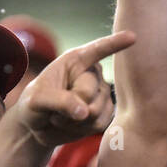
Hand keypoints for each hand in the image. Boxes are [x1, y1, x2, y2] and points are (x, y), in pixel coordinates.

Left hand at [15, 31, 132, 148]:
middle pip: (89, 92)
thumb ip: (59, 101)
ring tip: (60, 115)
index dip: (115, 43)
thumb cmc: (33, 105)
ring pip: (96, 111)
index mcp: (76, 60)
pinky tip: (71, 124)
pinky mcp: (105, 114)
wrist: (38, 126)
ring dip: (73, 120)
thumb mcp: (36, 100)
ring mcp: (101, 94)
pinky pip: (99, 124)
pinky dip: (81, 129)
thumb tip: (85, 112)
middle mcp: (93, 74)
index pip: (98, 49)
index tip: (132, 37)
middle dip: (68, 105)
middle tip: (53, 108)